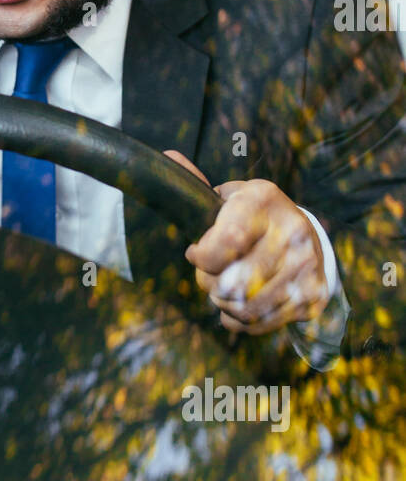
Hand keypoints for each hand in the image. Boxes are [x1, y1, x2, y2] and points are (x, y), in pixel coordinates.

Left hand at [163, 150, 330, 334]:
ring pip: (244, 307)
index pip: (226, 242)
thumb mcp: (231, 196)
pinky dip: (240, 320)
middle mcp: (291, 232)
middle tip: (212, 274)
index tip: (196, 253)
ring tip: (226, 288)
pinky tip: (241, 303)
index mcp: (264, 201)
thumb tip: (168, 157)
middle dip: (210, 284)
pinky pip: (260, 323)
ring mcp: (306, 266)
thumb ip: (195, 184)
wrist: (308, 238)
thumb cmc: (255, 217)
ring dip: (224, 304)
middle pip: (230, 282)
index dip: (202, 258)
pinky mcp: (312, 295)